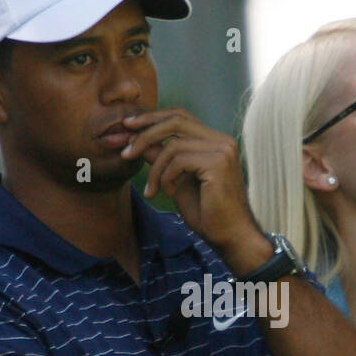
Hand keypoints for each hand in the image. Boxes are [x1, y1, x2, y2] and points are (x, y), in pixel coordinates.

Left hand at [120, 108, 263, 261]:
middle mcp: (222, 141)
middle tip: (126, 150)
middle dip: (146, 131)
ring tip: (152, 190)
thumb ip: (162, 159)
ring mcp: (222, 150)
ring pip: (173, 144)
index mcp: (216, 141)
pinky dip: (166, 177)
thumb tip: (139, 140)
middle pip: (176, 120)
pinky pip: (178, 160)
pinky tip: (168, 193)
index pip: (181, 117)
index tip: (128, 127)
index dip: (153, 118)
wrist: (229, 237)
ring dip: (155, 168)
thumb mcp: (176, 181)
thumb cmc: (207, 214)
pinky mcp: (218, 163)